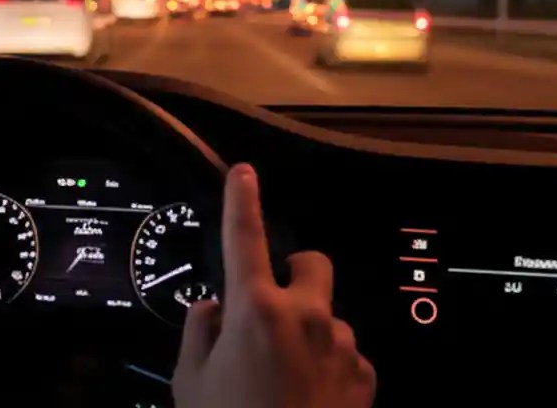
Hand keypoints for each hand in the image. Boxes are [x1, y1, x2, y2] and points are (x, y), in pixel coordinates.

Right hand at [172, 163, 375, 407]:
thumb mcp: (189, 385)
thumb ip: (198, 334)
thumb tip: (211, 307)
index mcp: (255, 309)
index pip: (246, 237)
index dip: (242, 199)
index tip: (243, 172)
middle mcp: (307, 315)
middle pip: (312, 264)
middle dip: (297, 273)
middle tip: (275, 304)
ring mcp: (343, 344)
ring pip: (328, 318)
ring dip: (310, 334)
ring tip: (286, 380)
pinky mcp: (366, 375)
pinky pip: (346, 356)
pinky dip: (329, 368)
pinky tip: (310, 401)